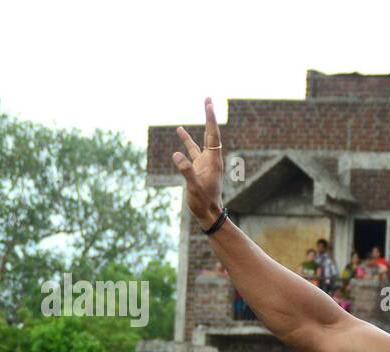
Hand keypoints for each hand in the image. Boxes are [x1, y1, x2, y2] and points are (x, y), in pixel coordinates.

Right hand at [171, 98, 225, 229]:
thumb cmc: (203, 201)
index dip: (210, 119)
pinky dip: (187, 141)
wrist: (208, 214)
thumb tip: (176, 154)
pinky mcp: (200, 167)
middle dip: (209, 116)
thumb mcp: (193, 187)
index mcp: (213, 161)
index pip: (213, 135)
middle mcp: (212, 159)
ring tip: (199, 109)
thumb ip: (186, 171)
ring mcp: (206, 162)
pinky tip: (180, 133)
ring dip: (199, 126)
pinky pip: (193, 150)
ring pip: (202, 140)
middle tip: (208, 99)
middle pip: (211, 133)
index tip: (209, 104)